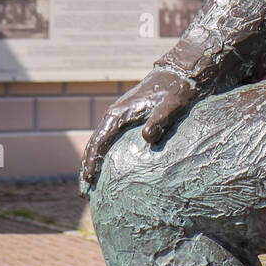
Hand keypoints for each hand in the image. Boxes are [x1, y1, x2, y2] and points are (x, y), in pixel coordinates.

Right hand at [79, 68, 198, 193]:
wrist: (181, 72)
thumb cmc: (177, 89)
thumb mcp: (172, 104)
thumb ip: (161, 119)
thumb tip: (147, 138)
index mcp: (120, 113)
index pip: (98, 142)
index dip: (91, 163)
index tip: (87, 182)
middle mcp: (115, 115)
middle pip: (95, 145)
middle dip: (87, 168)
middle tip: (84, 193)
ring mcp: (121, 116)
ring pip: (101, 143)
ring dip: (95, 162)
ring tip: (93, 186)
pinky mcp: (130, 118)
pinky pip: (112, 140)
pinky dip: (107, 155)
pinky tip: (113, 170)